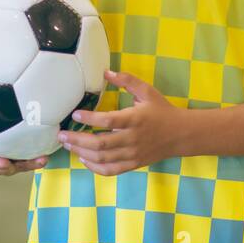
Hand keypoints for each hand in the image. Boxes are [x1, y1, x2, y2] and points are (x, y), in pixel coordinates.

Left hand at [57, 69, 187, 175]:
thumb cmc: (161, 110)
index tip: (75, 114)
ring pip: (103, 158)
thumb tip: (106, 72)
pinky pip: (111, 170)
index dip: (90, 118)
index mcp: (135, 119)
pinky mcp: (133, 164)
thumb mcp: (147, 91)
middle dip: (78, 140)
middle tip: (62, 134)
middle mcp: (132, 139)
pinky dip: (95, 167)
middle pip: (101, 144)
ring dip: (82, 152)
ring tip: (68, 144)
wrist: (181, 134)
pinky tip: (84, 159)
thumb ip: (127, 80)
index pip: (108, 121)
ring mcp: (132, 154)